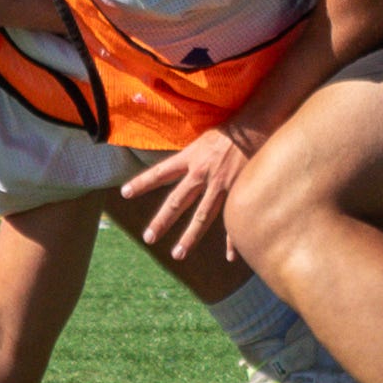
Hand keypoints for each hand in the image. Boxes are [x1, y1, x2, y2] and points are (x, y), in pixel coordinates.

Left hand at [119, 128, 249, 262]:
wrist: (258, 125)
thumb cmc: (231, 129)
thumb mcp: (203, 139)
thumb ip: (191, 157)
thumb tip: (179, 167)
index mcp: (190, 158)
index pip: (160, 172)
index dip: (142, 182)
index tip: (124, 192)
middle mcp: (201, 174)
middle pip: (177, 202)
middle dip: (161, 221)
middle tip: (148, 238)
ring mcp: (221, 185)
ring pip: (202, 217)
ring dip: (189, 237)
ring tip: (178, 254)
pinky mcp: (239, 191)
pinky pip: (234, 220)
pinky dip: (232, 239)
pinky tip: (229, 256)